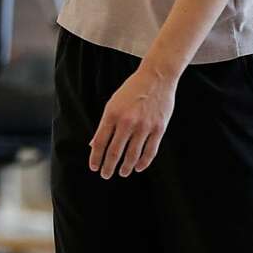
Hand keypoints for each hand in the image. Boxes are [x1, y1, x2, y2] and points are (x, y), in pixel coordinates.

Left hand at [89, 64, 176, 178]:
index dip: (96, 157)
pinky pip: (150, 151)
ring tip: (122, 173)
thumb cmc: (133, 90)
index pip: (100, 142)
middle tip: (105, 175)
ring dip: (126, 167)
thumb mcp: (113, 103)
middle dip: (108, 166)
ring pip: (132, 155)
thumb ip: (105, 124)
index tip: (94, 167)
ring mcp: (144, 126)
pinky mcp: (158, 128)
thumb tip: (94, 144)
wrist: (156, 77)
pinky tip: (138, 167)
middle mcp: (128, 121)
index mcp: (113, 114)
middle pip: (115, 152)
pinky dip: (143, 162)